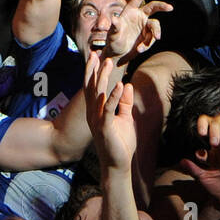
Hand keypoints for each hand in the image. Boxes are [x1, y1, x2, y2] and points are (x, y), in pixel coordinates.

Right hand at [85, 53, 134, 172]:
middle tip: (99, 55)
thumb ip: (124, 102)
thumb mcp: (125, 118)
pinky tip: (119, 85)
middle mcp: (93, 114)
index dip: (93, 72)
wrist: (118, 165)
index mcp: (96, 112)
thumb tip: (126, 85)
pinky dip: (114, 96)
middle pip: (92, 88)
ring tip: (108, 64)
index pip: (92, 88)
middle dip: (95, 71)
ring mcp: (97, 121)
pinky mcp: (105, 128)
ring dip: (103, 78)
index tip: (95, 57)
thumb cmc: (120, 143)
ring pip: (99, 95)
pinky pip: (109, 109)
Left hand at [106, 0, 172, 65]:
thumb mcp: (112, 34)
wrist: (118, 54)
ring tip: (151, 41)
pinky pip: (152, 38)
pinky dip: (147, 44)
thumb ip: (115, 27)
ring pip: (155, 25)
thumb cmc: (113, 41)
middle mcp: (139, 16)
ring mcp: (145, 26)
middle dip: (162, 6)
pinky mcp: (148, 36)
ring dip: (155, 33)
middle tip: (170, 7)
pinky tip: (139, 49)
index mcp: (129, 11)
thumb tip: (114, 18)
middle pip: (153, 7)